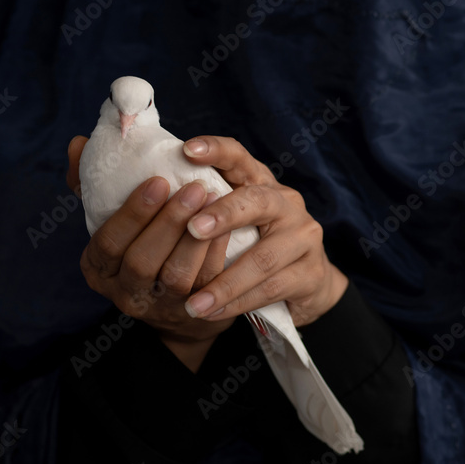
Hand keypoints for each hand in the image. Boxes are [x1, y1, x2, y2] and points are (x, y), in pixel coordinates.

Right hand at [67, 136, 234, 370]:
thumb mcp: (111, 218)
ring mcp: (158, 308)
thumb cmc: (139, 243)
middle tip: (193, 188)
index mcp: (98, 268)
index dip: (132, 214)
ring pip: (175, 276)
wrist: (174, 301)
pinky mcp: (192, 314)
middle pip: (140, 262)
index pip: (108, 243)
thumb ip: (91, 182)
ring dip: (195, 237)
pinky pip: (206, 285)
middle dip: (168, 223)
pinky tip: (227, 225)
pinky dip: (216, 253)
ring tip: (213, 201)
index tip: (158, 181)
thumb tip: (78, 144)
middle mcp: (123, 293)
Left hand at [180, 135, 347, 326]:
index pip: (239, 157)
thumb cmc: (256, 244)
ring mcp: (303, 238)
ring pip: (262, 259)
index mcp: (261, 183)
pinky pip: (271, 289)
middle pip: (256, 202)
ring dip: (224, 282)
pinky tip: (211, 312)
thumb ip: (206, 205)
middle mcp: (286, 203)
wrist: (308, 283)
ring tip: (192, 302)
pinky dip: (237, 303)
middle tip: (192, 228)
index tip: (187, 150)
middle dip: (223, 215)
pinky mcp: (311, 273)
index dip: (216, 150)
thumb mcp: (234, 220)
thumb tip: (153, 197)